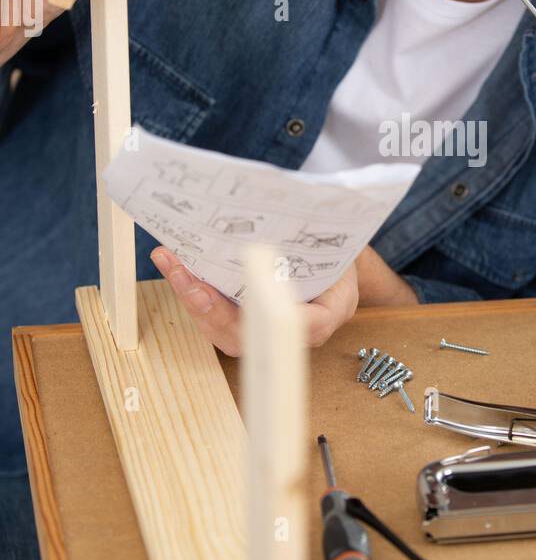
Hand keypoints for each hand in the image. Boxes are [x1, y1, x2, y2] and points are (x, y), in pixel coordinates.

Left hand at [150, 247, 358, 356]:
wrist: (333, 266)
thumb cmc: (336, 258)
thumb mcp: (338, 252)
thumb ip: (318, 251)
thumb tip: (283, 223)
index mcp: (322, 318)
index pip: (293, 325)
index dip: (265, 314)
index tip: (245, 299)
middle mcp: (290, 336)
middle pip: (246, 336)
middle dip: (212, 309)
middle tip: (191, 284)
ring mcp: (264, 335)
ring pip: (222, 331)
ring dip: (192, 299)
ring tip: (172, 266)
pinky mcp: (243, 326)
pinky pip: (214, 320)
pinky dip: (191, 293)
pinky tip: (174, 266)